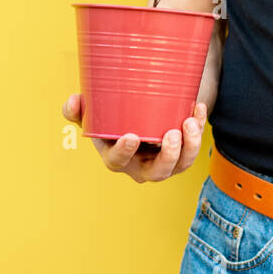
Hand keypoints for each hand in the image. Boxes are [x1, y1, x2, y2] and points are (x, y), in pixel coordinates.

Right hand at [61, 93, 206, 183]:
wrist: (140, 115)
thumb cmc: (115, 120)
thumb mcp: (94, 115)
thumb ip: (78, 110)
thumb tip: (74, 101)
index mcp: (117, 157)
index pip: (118, 162)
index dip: (124, 152)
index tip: (131, 136)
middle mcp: (142, 166)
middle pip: (157, 172)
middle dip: (167, 156)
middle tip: (171, 135)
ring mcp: (165, 162)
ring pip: (181, 164)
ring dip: (190, 146)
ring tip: (189, 122)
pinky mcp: (183, 153)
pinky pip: (194, 147)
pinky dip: (198, 130)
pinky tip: (197, 109)